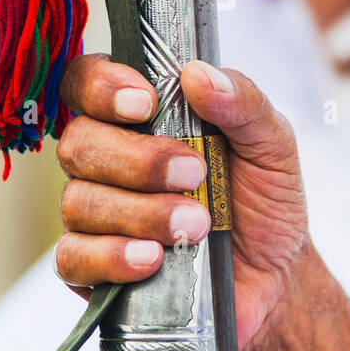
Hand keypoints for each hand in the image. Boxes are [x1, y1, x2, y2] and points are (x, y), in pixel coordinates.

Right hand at [55, 54, 310, 348]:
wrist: (275, 278)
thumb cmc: (263, 200)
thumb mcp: (271, 144)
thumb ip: (242, 103)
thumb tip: (197, 73)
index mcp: (136, 117)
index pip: (84, 81)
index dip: (101, 86)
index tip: (145, 103)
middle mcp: (104, 161)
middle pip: (78, 143)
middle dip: (139, 161)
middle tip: (194, 174)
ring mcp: (93, 216)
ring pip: (80, 202)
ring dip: (142, 213)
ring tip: (197, 226)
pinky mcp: (92, 268)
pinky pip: (74, 258)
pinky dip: (114, 257)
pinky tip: (155, 260)